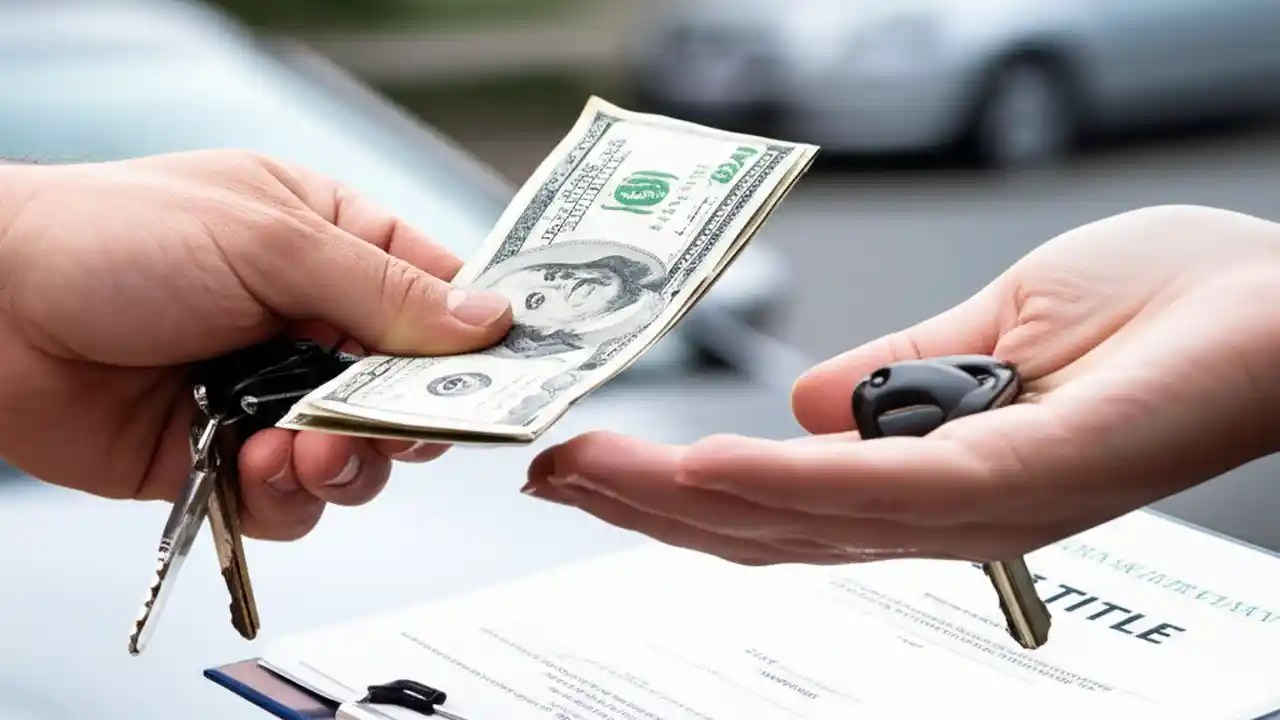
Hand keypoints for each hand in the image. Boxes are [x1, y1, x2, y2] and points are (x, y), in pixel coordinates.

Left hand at [0, 150, 511, 539]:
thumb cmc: (116, 237)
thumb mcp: (271, 239)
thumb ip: (385, 290)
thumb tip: (492, 320)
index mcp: (337, 246)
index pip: (442, 297)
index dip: (480, 341)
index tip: (510, 381)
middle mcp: (317, 325)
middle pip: (415, 394)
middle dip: (407, 420)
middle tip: (386, 427)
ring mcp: (277, 396)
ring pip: (363, 460)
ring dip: (344, 466)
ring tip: (297, 451)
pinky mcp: (232, 458)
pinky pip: (297, 503)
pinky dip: (285, 498)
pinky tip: (251, 466)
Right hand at [524, 205, 1279, 564]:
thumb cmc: (1170, 310)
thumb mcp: (994, 324)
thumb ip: (894, 372)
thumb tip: (804, 402)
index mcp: (934, 474)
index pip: (779, 498)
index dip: (676, 487)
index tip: (593, 457)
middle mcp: (943, 511)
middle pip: (767, 526)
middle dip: (644, 502)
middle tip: (550, 473)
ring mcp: (975, 506)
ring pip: (799, 520)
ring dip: (680, 498)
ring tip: (588, 468)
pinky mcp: (1017, 484)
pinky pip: (878, 494)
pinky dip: (782, 483)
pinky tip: (703, 467)